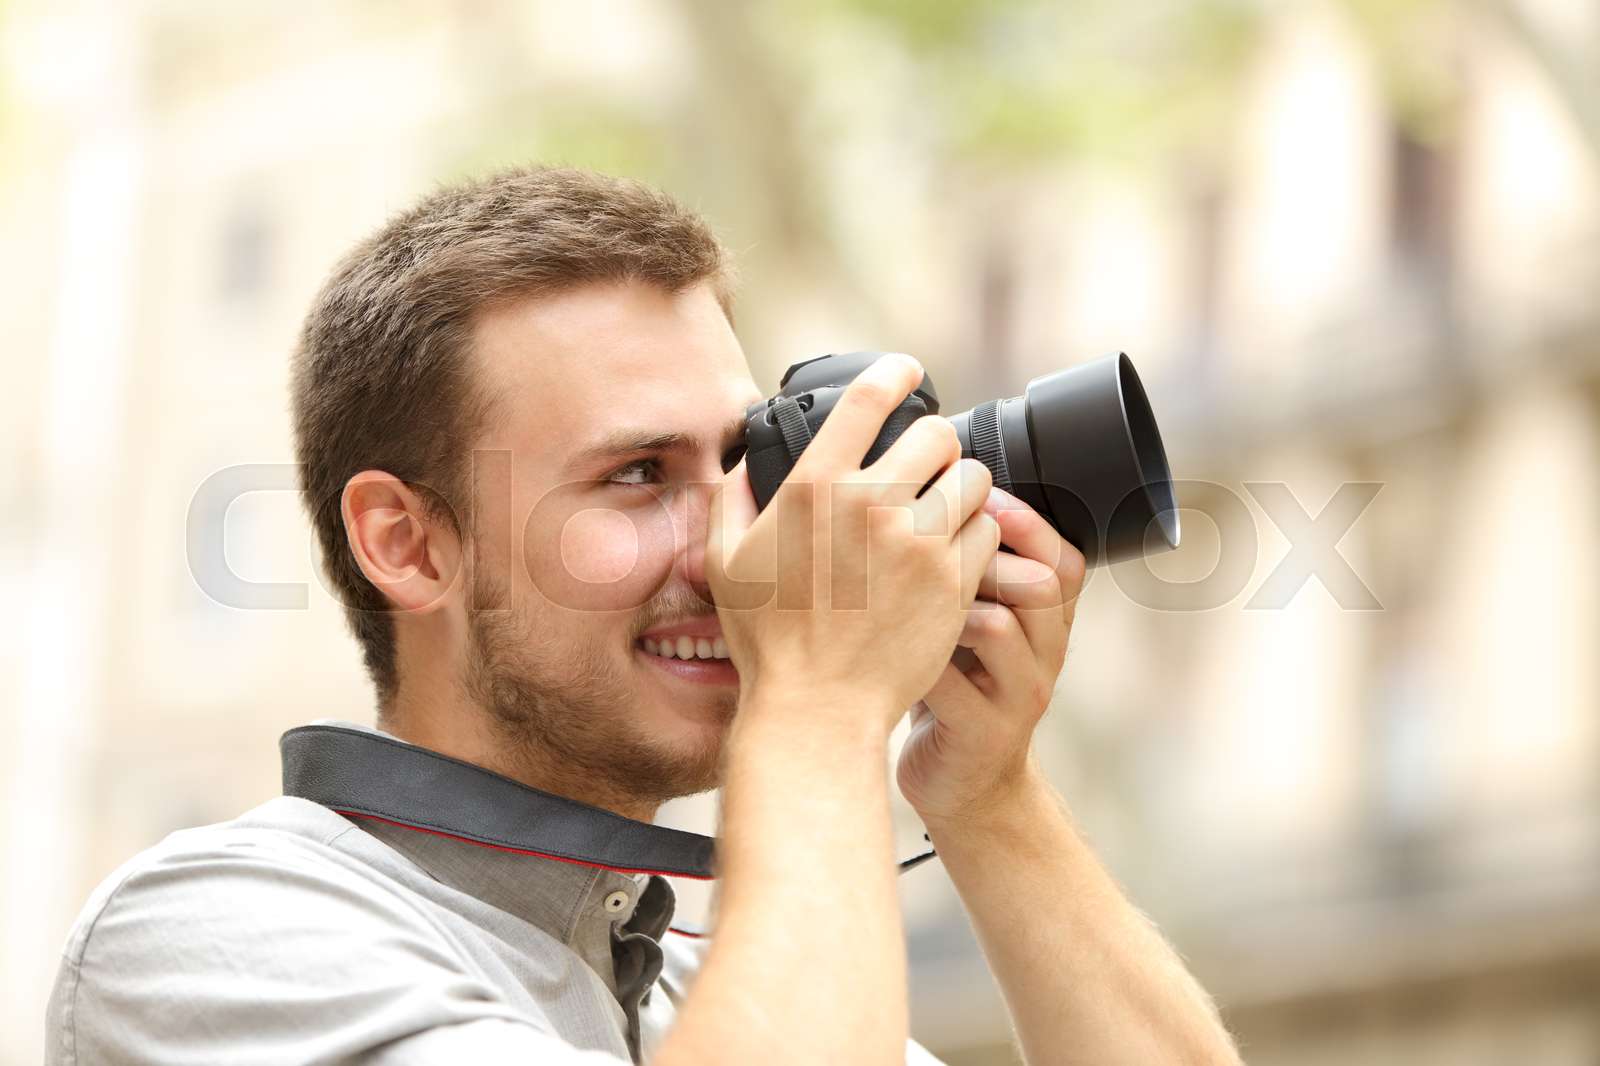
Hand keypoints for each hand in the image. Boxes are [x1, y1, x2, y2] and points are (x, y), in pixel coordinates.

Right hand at [707, 354, 998, 736]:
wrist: (818, 707)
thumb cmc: (769, 640)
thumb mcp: (724, 561)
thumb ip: (732, 497)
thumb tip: (748, 460)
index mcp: (814, 488)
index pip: (869, 399)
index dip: (896, 374)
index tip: (908, 373)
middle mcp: (870, 504)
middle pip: (937, 435)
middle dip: (936, 445)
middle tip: (927, 466)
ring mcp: (918, 543)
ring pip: (972, 480)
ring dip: (961, 488)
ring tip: (946, 508)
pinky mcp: (954, 581)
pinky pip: (987, 531)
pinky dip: (977, 535)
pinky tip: (956, 551)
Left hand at [896, 487, 1086, 824]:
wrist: (965, 786)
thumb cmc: (957, 689)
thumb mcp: (974, 630)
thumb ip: (968, 577)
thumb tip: (928, 494)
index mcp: (1048, 623)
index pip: (1065, 559)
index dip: (1026, 521)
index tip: (976, 493)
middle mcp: (1046, 657)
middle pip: (1045, 584)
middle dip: (986, 550)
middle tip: (933, 534)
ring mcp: (1020, 699)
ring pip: (1002, 629)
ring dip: (948, 599)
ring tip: (905, 588)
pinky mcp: (984, 734)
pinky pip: (954, 684)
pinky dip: (915, 655)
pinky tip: (881, 643)